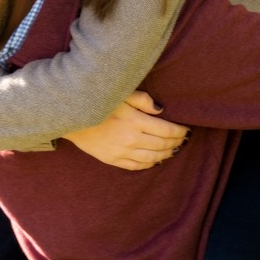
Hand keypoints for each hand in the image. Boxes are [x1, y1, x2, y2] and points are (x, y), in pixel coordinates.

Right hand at [63, 90, 188, 169]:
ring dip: (166, 154)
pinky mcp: (113, 160)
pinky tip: (156, 159)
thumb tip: (162, 110)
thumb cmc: (98, 101)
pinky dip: (150, 164)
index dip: (180, 131)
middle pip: (162, 145)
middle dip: (176, 142)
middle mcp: (130, 139)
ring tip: (173, 149)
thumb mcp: (121, 94)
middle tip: (183, 139)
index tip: (187, 129)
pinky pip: (137, 166)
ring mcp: (121, 152)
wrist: (72, 117)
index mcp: (135, 121)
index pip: (167, 130)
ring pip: (152, 158)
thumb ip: (143, 99)